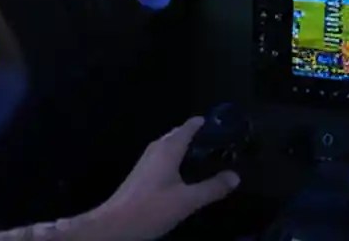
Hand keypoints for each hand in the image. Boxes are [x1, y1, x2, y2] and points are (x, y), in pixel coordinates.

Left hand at [72, 117, 239, 240]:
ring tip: (208, 157)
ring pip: (171, 146)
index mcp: (168, 149)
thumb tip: (235, 176)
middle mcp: (156, 149)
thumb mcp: (187, 201)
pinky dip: (179, 159)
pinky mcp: (142, 174)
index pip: (189, 126)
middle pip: (180, 134)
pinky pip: (165, 157)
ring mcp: (147, 161)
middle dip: (199, 136)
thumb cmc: (151, 209)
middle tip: (221, 144)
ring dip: (188, 148)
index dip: (207, 123)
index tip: (225, 126)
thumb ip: (212, 188)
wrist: (113, 225)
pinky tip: (187, 174)